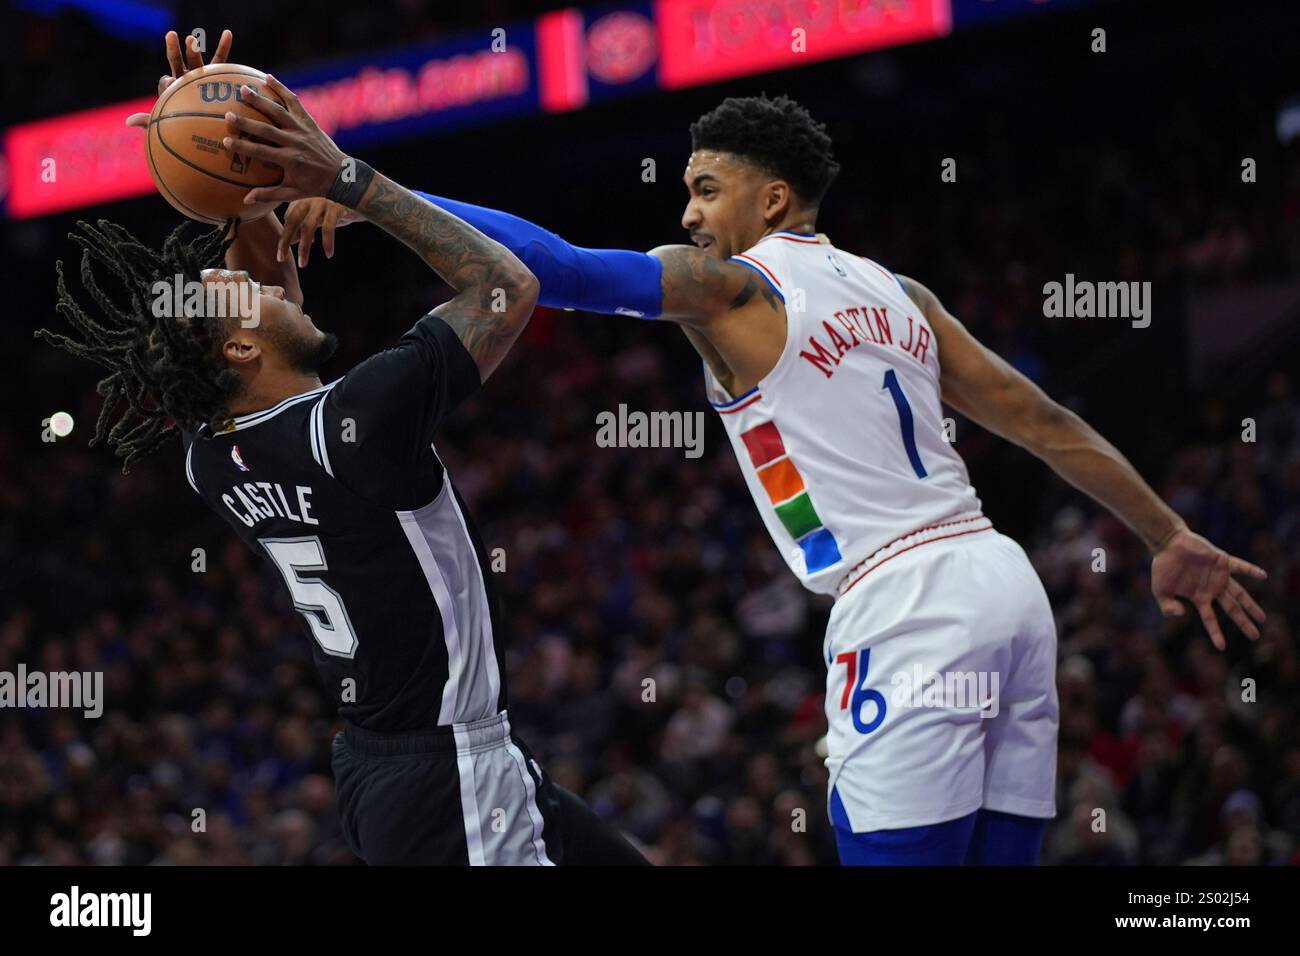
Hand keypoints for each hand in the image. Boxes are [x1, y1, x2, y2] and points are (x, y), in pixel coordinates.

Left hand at [126, 29, 233, 128]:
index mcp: (172, 88)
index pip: (166, 81)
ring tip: (192, 39)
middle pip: (175, 61)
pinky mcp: (216, 74)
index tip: (171, 84)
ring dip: (194, 48)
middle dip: (173, 49)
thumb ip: (148, 121)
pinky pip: (221, 60)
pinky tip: (227, 33)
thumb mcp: (165, 123)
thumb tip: (127, 121)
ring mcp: (200, 74)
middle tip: (171, 36)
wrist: (206, 125)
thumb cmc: (185, 125)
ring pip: (196, 59)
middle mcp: (184, 76)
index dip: (167, 82)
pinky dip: (223, 46)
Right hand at [222, 75, 348, 207]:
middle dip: (247, 122)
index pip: (262, 152)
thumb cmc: (314, 186)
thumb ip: (270, 194)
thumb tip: (246, 200)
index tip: (227, 141)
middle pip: (267, 130)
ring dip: (261, 100)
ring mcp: (303, 130)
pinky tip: (268, 77)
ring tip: (242, 88)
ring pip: (280, 112)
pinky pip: (295, 102)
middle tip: (228, 114)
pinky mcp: (309, 121)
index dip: (244, 147)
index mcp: (290, 160)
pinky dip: (282, 89)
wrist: (341, 175)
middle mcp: (296, 142)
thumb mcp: (293, 193)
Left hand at [279, 198, 365, 265]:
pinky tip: (328, 254)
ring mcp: (323, 201)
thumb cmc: (339, 207)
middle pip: (292, 220)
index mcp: (304, 198)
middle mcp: (310, 197)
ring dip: (304, 247)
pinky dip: (327, 243)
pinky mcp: (336, 207)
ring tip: (303, 263)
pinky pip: (328, 228)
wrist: (364, 196)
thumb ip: (305, 224)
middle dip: (285, 240)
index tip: (283, 252)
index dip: (285, 235)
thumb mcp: (320, 215)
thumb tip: (291, 239)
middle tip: (281, 258)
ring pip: (308, 226)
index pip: (289, 217)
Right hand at [1151, 528, 1266, 649]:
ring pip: (1239, 593)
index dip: (1215, 633)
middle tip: (1255, 636)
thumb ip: (1166, 606)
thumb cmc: (1163, 567)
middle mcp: (1212, 588)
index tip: (1221, 647)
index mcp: (1199, 597)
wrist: (1167, 544)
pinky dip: (1251, 571)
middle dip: (1243, 622)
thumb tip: (1180, 614)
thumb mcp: (1160, 591)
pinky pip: (1240, 567)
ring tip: (1262, 618)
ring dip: (1251, 605)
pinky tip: (1263, 576)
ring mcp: (1219, 575)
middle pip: (1232, 609)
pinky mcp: (1222, 561)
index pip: (1210, 619)